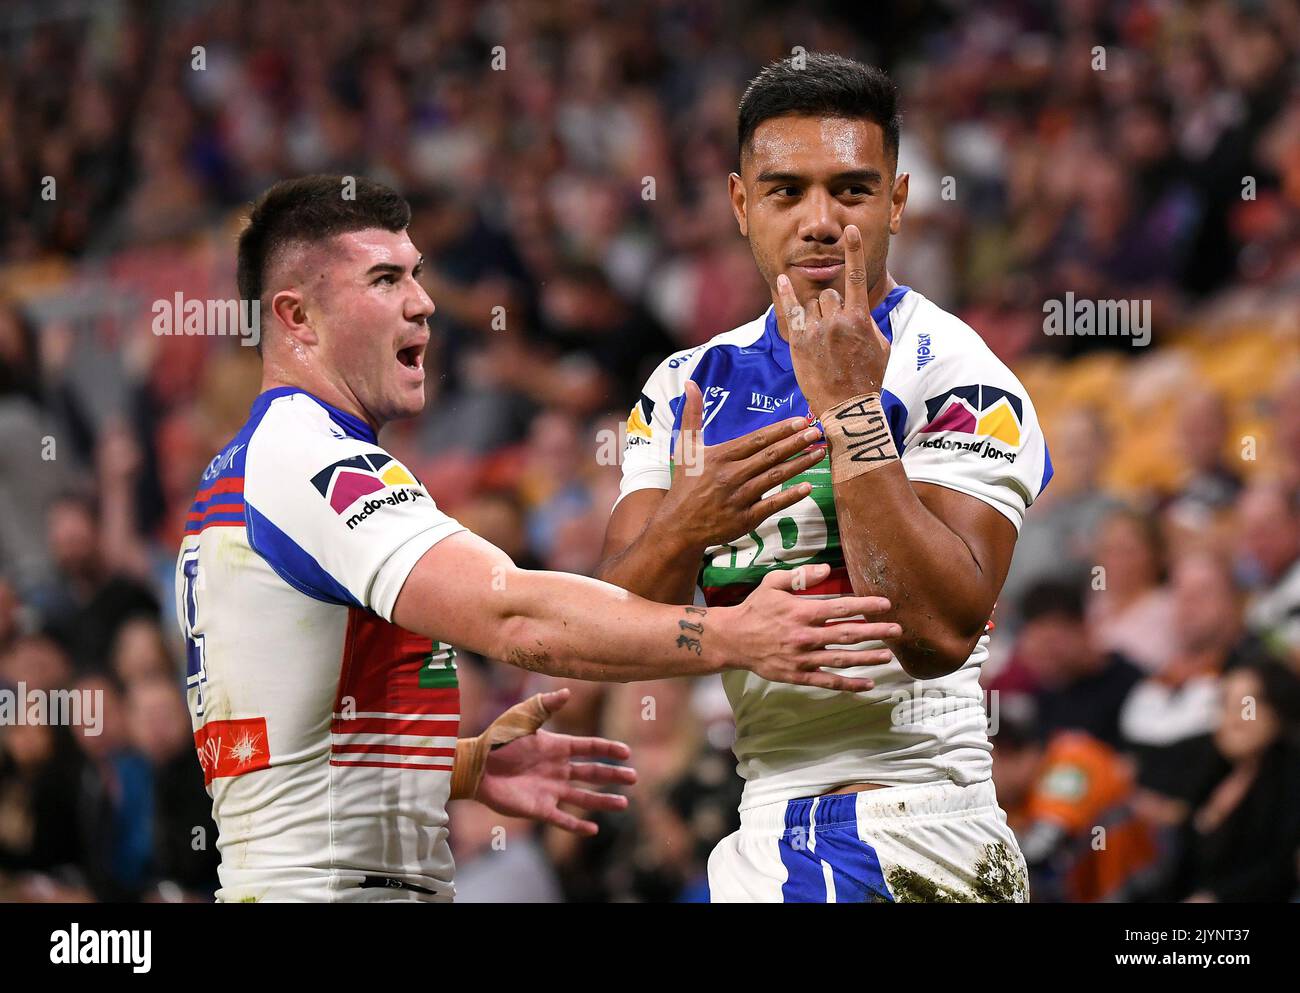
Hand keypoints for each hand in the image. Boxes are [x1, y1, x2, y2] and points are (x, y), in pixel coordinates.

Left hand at [473, 688, 637, 834]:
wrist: (476, 765)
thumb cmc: (498, 739)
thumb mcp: (522, 718)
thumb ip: (545, 706)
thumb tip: (568, 692)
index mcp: (557, 747)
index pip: (589, 748)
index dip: (608, 749)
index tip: (626, 752)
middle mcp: (558, 769)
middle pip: (592, 773)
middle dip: (613, 775)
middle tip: (634, 778)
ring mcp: (550, 790)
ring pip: (583, 797)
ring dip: (603, 801)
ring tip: (623, 803)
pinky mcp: (539, 809)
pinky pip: (562, 819)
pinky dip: (577, 825)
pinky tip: (593, 829)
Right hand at [657, 380, 826, 550]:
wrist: (678, 525)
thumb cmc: (685, 483)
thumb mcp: (686, 447)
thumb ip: (692, 414)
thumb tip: (690, 383)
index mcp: (720, 456)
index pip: (756, 439)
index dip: (780, 430)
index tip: (801, 420)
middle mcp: (732, 475)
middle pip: (769, 455)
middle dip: (795, 442)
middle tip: (816, 432)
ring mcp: (740, 497)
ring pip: (775, 477)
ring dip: (799, 464)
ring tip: (819, 453)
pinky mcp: (746, 518)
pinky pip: (772, 504)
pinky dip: (791, 496)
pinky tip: (808, 487)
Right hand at [721, 563, 900, 690]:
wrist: (731, 639)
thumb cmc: (754, 609)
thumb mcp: (772, 584)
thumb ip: (799, 576)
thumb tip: (827, 570)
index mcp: (801, 612)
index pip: (840, 608)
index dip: (865, 606)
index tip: (885, 604)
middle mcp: (805, 636)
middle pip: (848, 634)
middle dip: (875, 631)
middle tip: (897, 630)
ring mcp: (803, 658)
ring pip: (842, 659)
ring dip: (868, 658)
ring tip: (888, 656)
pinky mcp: (798, 675)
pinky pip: (828, 681)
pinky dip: (849, 684)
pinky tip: (868, 683)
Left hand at [777, 224, 889, 419]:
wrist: (848, 407)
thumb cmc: (869, 379)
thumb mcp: (881, 347)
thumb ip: (869, 323)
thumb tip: (859, 311)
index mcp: (860, 319)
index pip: (857, 276)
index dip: (854, 250)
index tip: (851, 229)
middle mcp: (837, 320)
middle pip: (830, 294)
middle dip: (832, 307)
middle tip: (836, 334)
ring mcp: (816, 330)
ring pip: (814, 304)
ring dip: (818, 315)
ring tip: (824, 342)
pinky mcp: (800, 342)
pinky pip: (791, 311)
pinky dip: (787, 294)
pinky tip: (782, 279)